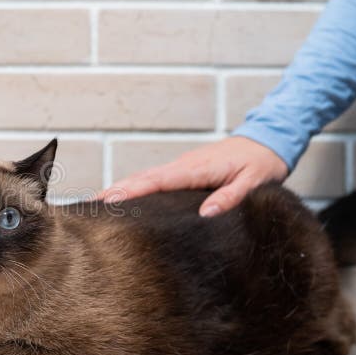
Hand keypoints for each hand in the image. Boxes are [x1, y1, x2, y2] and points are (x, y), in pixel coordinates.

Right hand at [98, 137, 288, 216]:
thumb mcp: (254, 182)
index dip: (131, 191)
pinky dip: (134, 186)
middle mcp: (182, 166)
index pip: (156, 181)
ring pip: (144, 178)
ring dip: (120, 189)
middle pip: (141, 179)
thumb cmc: (262, 163)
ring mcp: (180, 167)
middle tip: (88, 207)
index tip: (108, 201)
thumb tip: (205, 213)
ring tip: (97, 204)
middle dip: (114, 191)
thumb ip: (230, 197)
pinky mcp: (183, 171)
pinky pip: (152, 179)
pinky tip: (124, 197)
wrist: (268, 141)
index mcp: (196, 169)